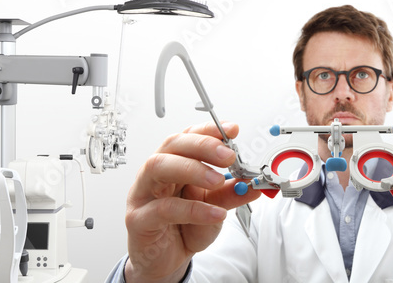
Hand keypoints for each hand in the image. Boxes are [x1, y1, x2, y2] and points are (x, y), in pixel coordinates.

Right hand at [124, 122, 260, 281]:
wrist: (165, 262)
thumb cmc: (183, 229)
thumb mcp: (214, 208)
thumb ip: (231, 195)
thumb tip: (253, 184)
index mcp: (174, 165)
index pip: (187, 137)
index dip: (208, 130)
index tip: (232, 130)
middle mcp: (155, 175)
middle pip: (172, 146)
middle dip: (202, 145)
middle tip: (228, 156)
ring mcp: (143, 195)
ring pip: (158, 167)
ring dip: (191, 169)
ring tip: (218, 180)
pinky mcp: (138, 220)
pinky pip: (163, 209)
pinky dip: (193, 209)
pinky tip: (215, 213)